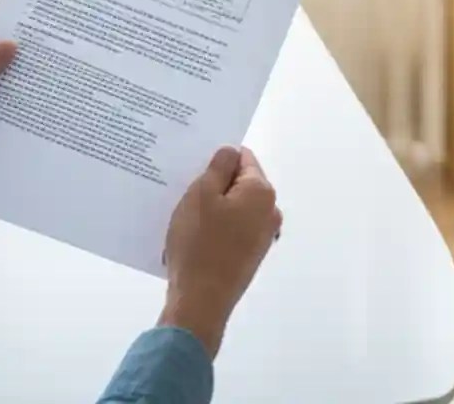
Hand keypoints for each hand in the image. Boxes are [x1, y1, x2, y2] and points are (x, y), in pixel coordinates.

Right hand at [158, 146, 281, 357]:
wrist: (201, 302)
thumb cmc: (199, 242)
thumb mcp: (201, 194)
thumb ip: (218, 166)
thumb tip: (230, 151)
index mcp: (261, 192)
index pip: (242, 157)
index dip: (217, 157)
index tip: (192, 164)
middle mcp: (270, 212)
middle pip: (240, 183)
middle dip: (214, 183)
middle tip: (183, 187)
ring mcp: (263, 237)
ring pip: (235, 208)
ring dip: (213, 207)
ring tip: (184, 213)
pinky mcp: (250, 256)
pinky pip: (232, 230)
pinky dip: (215, 228)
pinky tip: (192, 235)